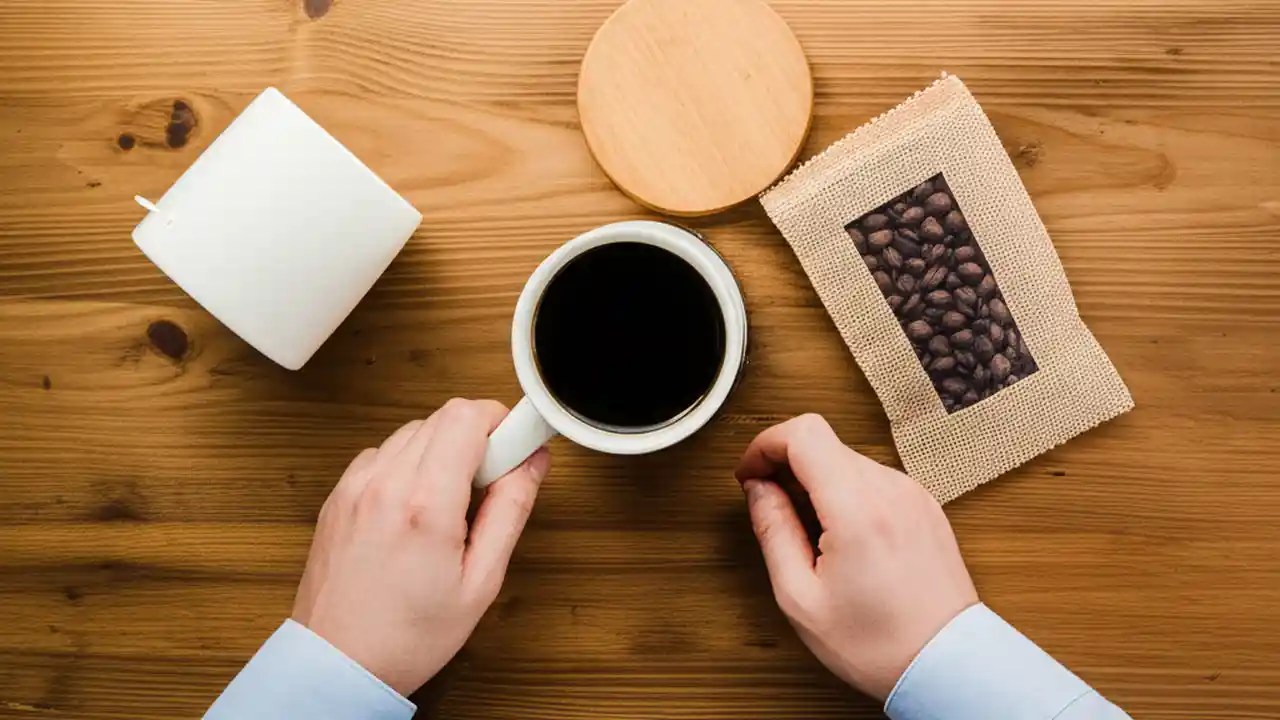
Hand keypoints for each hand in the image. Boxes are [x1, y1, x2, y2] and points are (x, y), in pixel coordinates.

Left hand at [292, 398, 549, 695]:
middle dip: (478, 437)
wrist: (337, 664)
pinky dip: (409, 465)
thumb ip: (511, 510)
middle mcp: (384, 484)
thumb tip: (531, 462)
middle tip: (490, 485)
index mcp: (425, 504)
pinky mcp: (338, 495)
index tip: (517, 447)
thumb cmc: (407, 636)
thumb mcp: (481, 581)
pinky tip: (416, 508)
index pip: (468, 416)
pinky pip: (384, 454)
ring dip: (442, 450)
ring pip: (414, 431)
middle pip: (444, 415)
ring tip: (451, 503)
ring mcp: (355, 486)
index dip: (502, 421)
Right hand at [736, 414, 976, 700]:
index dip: (765, 444)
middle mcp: (891, 490)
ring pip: (847, 460)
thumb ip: (773, 531)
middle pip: (824, 443)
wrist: (947, 663)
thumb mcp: (800, 597)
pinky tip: (841, 536)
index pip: (803, 433)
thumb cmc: (878, 643)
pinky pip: (874, 480)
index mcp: (857, 508)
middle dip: (786, 465)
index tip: (750, 473)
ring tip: (808, 531)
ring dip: (817, 480)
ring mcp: (913, 494)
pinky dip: (847, 493)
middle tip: (770, 504)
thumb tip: (759, 490)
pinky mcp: (925, 505)